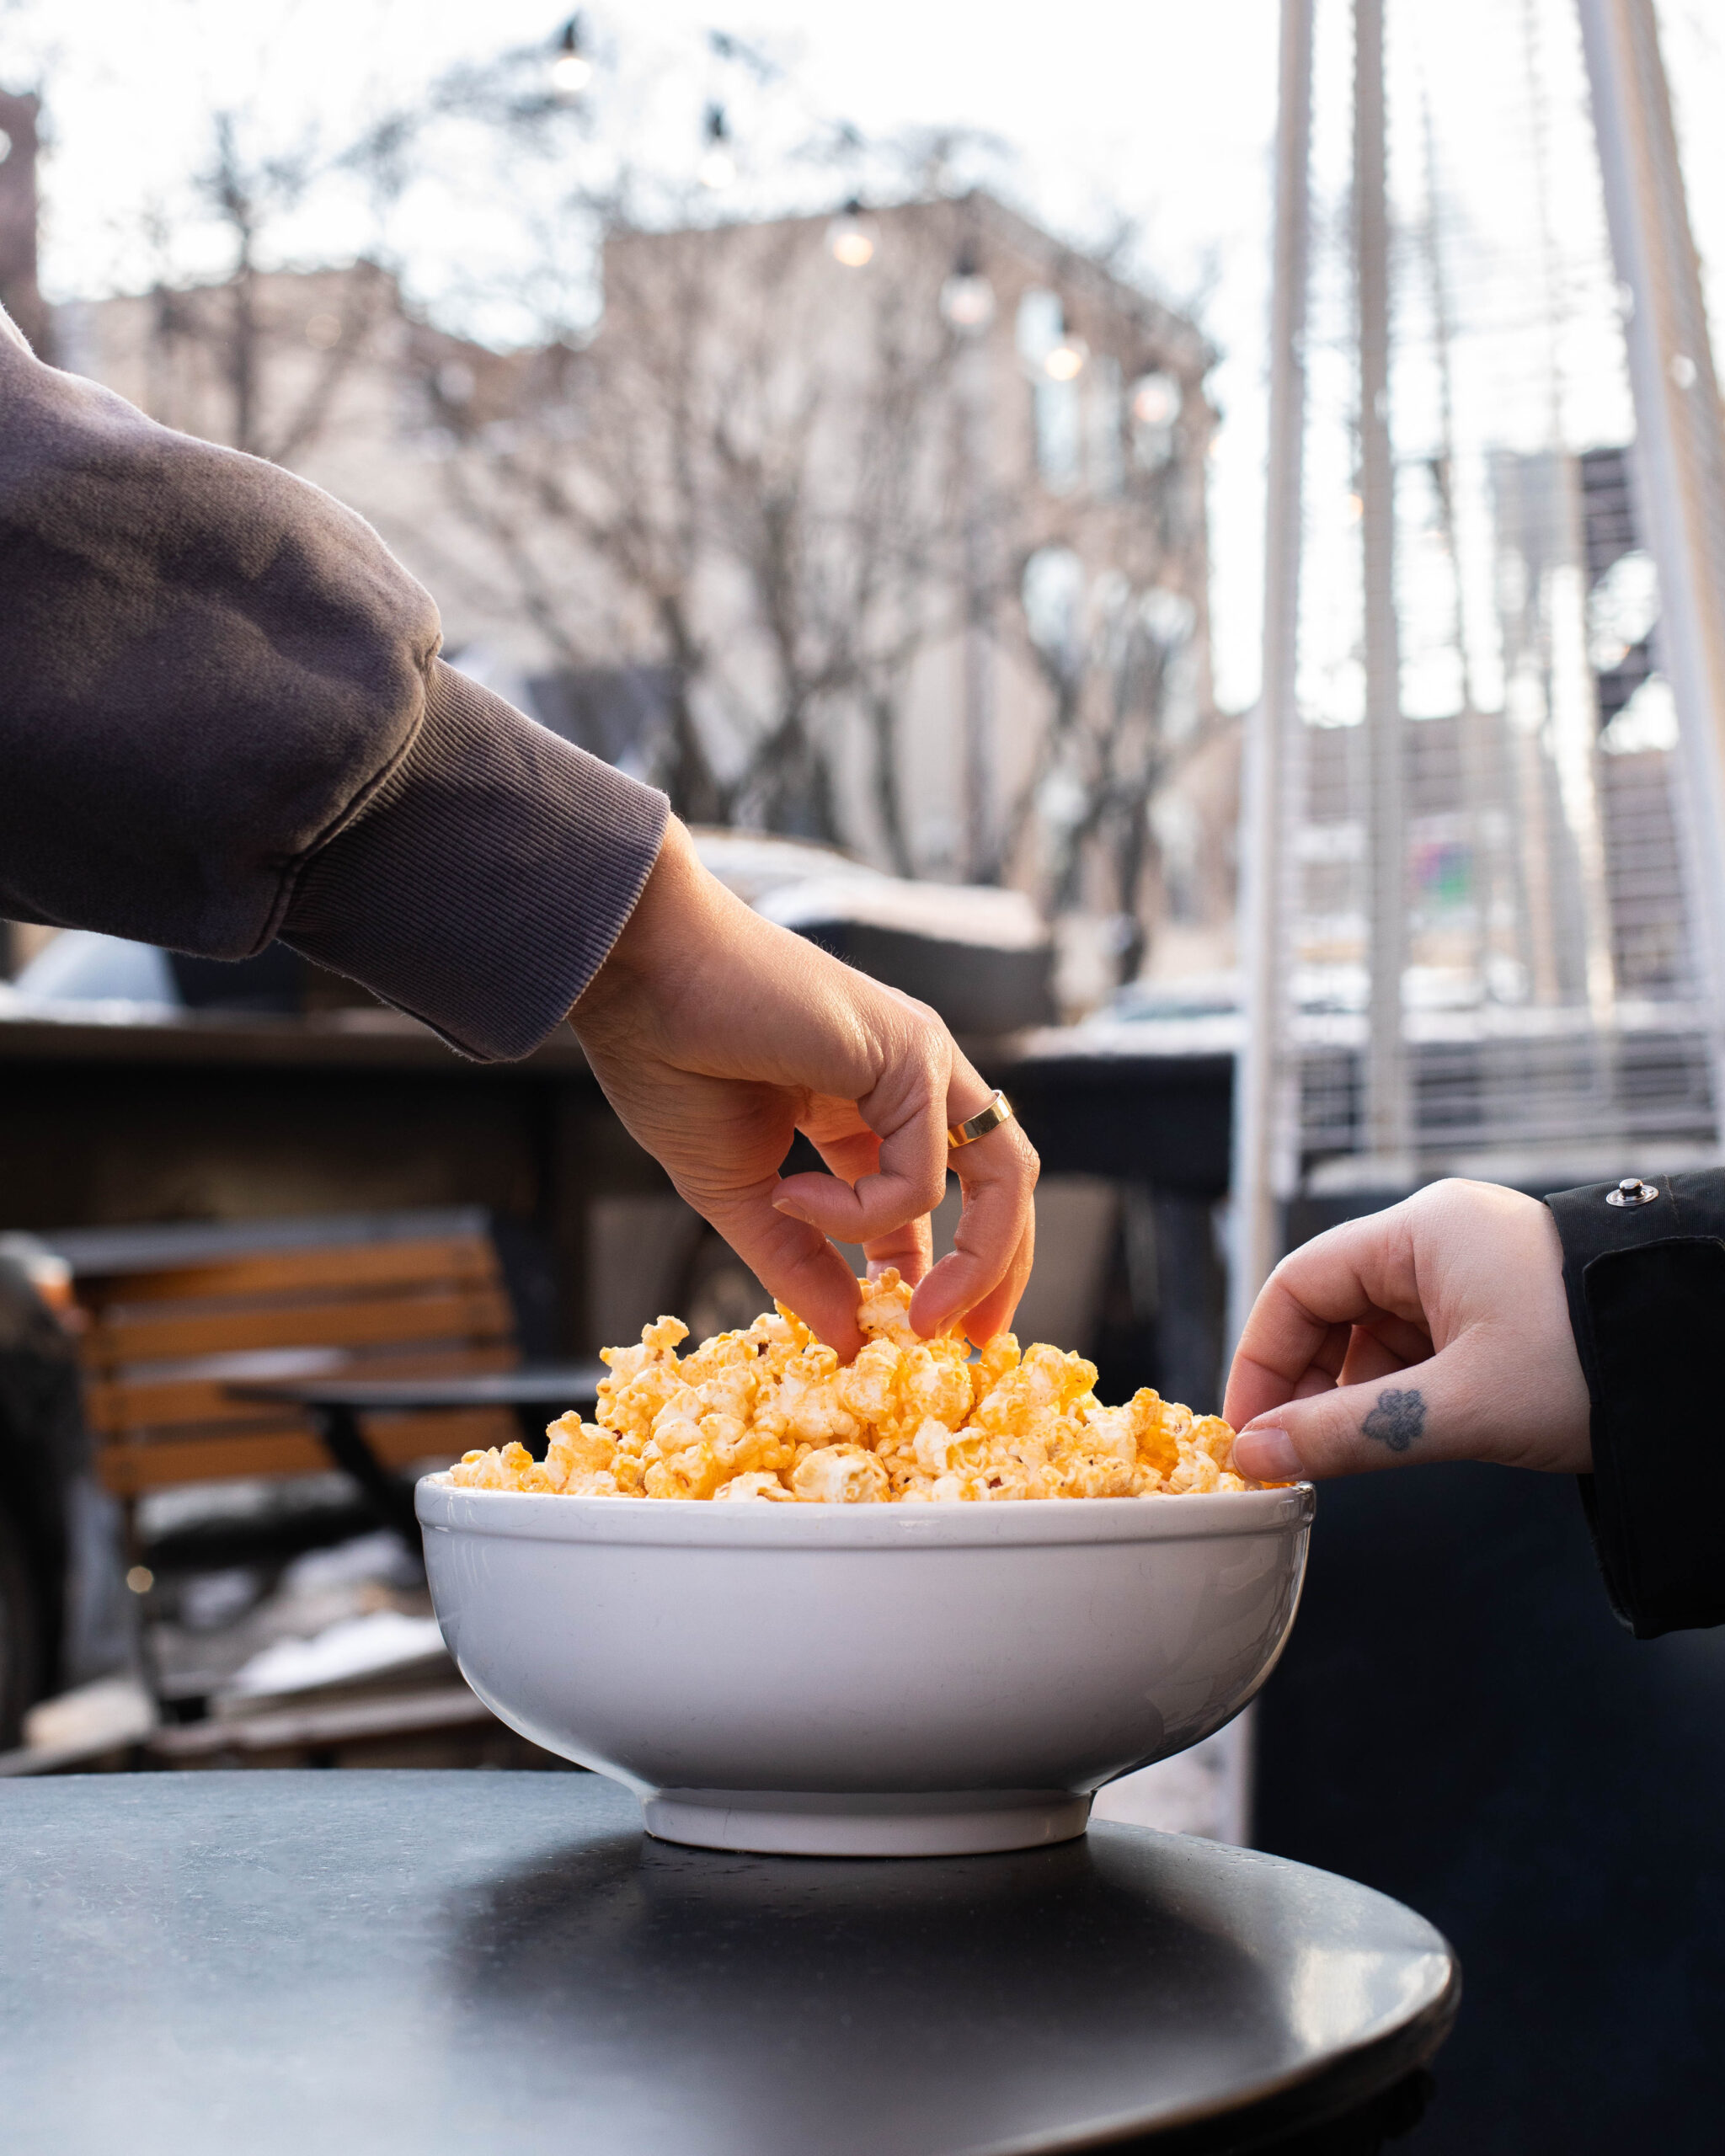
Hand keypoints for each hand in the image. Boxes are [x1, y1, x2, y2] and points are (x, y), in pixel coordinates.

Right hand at [569, 819, 1038, 1357]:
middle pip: (1003, 1184)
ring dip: (971, 1261)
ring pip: (1002, 1174)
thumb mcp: (739, 1194)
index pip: (936, 1198)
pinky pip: (921, 1172)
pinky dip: (861, 1212)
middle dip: (998, 1270)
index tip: (917, 1341)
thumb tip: (846, 1343)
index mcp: (868, 1105)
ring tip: (907, 1316)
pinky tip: (787, 1193)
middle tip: (966, 1344)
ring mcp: (921, 1060)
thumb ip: (799, 1265)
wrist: (637, 978)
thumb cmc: (669, 1061)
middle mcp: (912, 1078)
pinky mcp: (913, 1054)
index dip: (942, 1270)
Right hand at [1223, 1178, 1591, 1481]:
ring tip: (1350, 1456)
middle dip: (1305, 1384)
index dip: (1261, 1360)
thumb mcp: (1459, 1409)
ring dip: (1353, 1395)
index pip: (1299, 1284)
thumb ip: (1348, 1434)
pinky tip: (1401, 1436)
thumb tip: (1257, 1458)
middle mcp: (1439, 1237)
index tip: (1247, 1432)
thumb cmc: (1593, 1363)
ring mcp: (1470, 1271)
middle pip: (1331, 1307)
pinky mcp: (1499, 1307)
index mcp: (1422, 1230)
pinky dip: (1398, 1393)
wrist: (1708, 1361)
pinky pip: (1419, 1346)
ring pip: (1374, 1334)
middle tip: (1290, 1457)